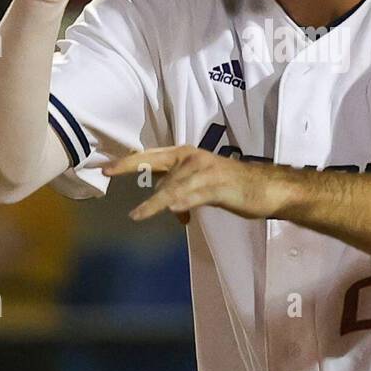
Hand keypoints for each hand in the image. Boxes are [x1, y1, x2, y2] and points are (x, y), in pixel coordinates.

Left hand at [101, 146, 285, 223]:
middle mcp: (193, 159)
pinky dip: (182, 203)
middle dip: (130, 166)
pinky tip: (172, 210)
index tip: (107, 167)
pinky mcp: (218, 187)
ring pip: (173, 187)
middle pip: (156, 163)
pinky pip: (194, 196)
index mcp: (187, 155)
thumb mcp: (201, 186)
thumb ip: (181, 190)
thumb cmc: (233, 186)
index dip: (129, 160)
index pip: (152, 155)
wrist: (264, 189)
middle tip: (107, 172)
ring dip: (154, 203)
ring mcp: (205, 172)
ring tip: (138, 215)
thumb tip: (166, 205)